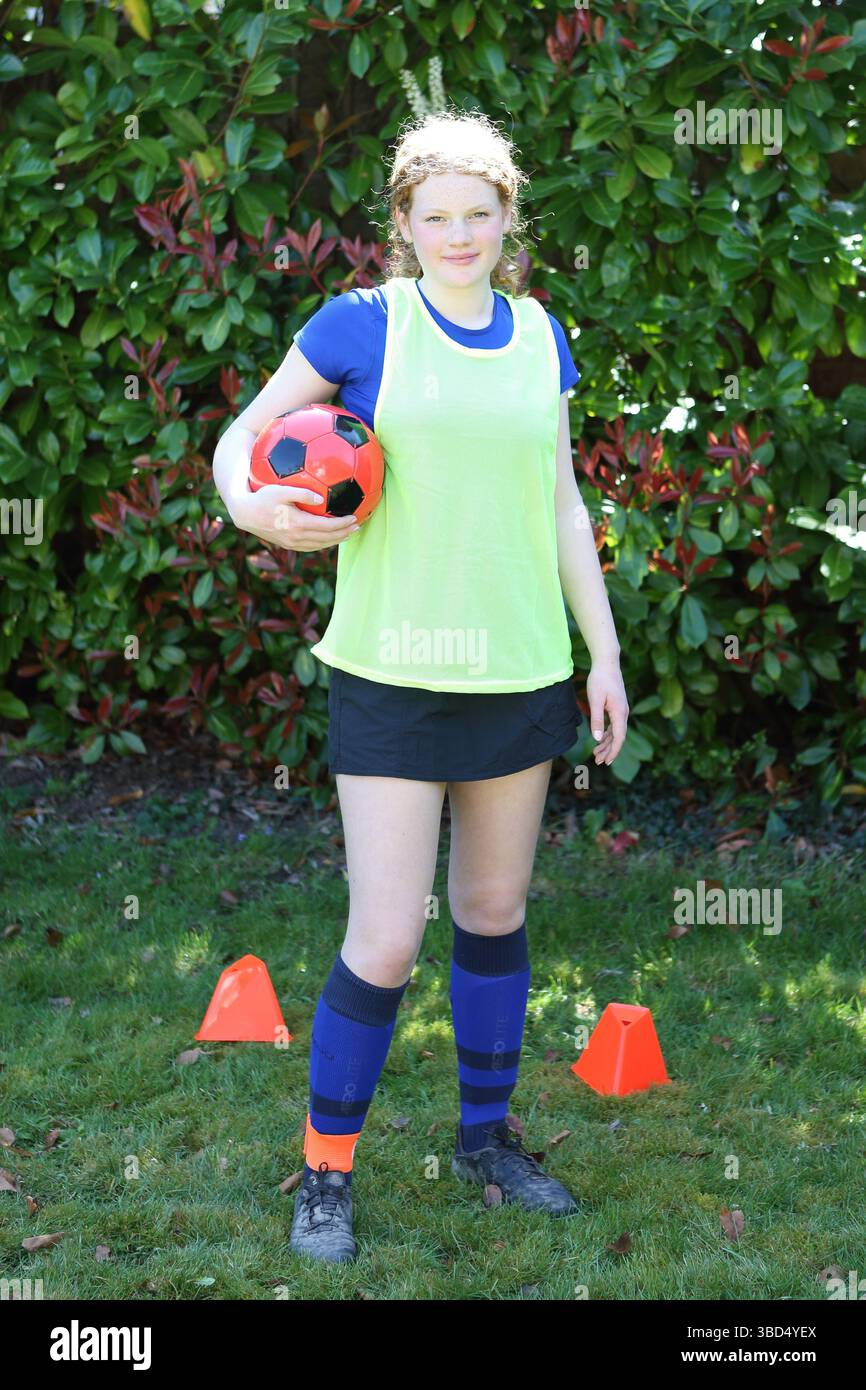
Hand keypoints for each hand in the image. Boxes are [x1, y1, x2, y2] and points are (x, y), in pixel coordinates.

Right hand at [230, 482, 360, 552]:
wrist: (245, 514)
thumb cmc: (262, 497)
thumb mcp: (280, 490)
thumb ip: (302, 493)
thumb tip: (322, 499)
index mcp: (298, 524)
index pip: (327, 527)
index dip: (342, 524)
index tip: (354, 518)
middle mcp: (297, 537)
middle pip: (327, 538)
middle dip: (344, 533)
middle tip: (357, 527)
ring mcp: (292, 544)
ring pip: (320, 545)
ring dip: (335, 540)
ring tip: (347, 534)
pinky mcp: (287, 545)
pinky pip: (310, 547)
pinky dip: (323, 544)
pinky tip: (328, 538)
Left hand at [586, 658, 628, 765]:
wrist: (607, 663)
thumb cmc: (600, 680)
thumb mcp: (595, 700)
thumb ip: (596, 719)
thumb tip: (597, 738)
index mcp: (619, 713)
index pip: (619, 737)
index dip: (613, 751)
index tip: (606, 762)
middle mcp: (623, 713)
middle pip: (618, 737)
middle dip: (609, 751)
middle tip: (598, 762)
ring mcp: (621, 710)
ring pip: (616, 732)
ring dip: (607, 743)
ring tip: (597, 754)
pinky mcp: (617, 706)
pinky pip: (614, 725)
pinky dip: (607, 734)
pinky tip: (600, 740)